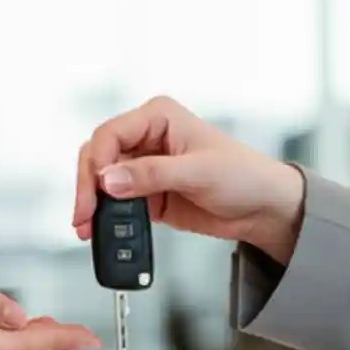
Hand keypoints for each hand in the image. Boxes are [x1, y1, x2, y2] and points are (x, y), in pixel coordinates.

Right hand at [73, 96, 305, 264]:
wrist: (264, 209)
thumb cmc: (245, 176)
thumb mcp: (198, 172)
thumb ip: (151, 174)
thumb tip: (110, 179)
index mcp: (159, 117)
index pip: (111, 133)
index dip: (99, 161)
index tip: (98, 188)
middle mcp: (147, 138)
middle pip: (98, 156)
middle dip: (88, 186)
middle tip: (85, 214)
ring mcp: (144, 167)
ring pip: (102, 181)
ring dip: (92, 204)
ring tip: (88, 228)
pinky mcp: (147, 194)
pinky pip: (116, 203)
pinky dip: (106, 218)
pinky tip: (102, 232)